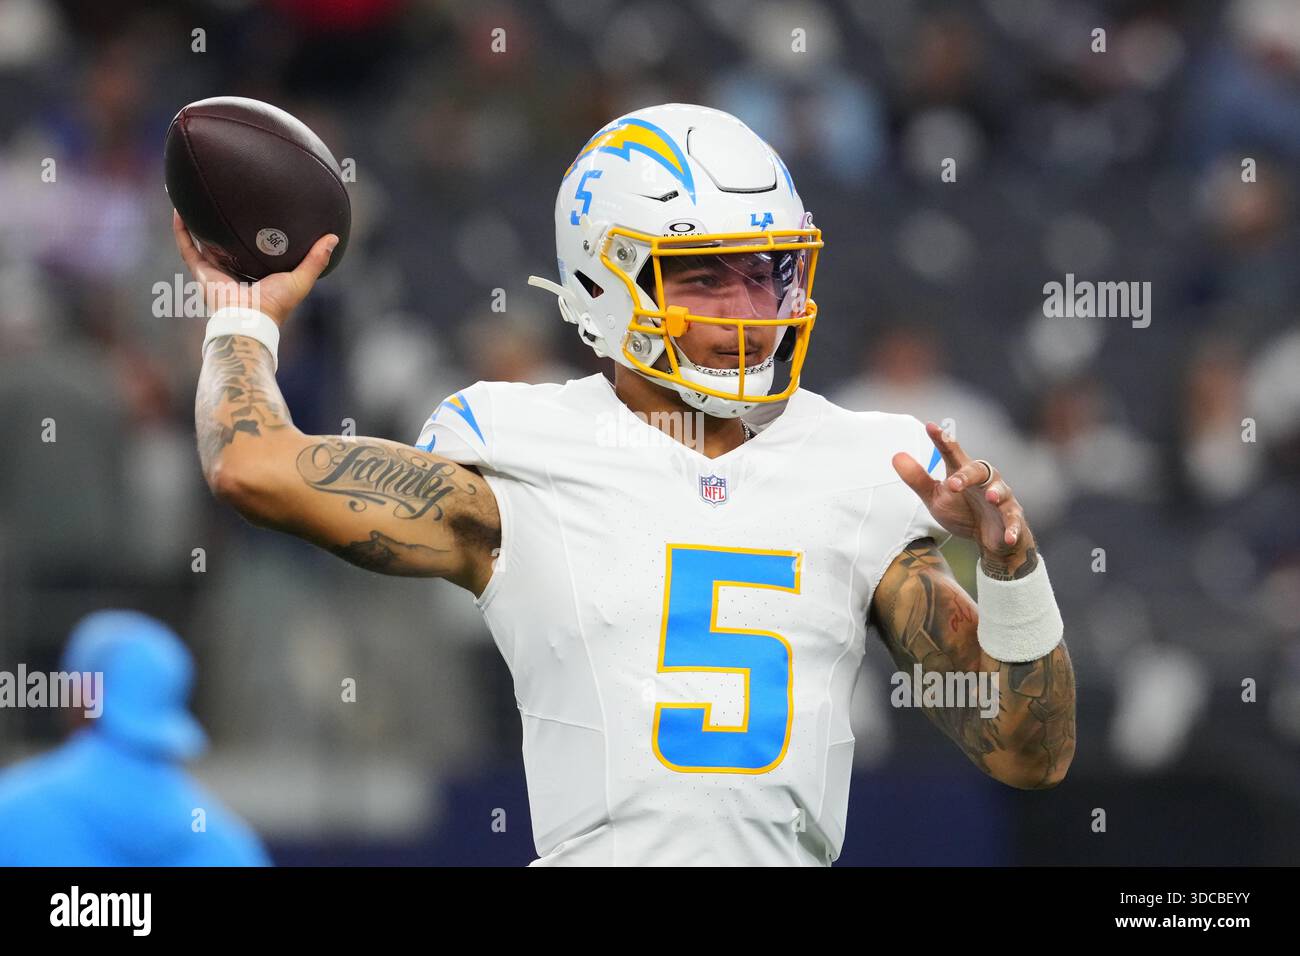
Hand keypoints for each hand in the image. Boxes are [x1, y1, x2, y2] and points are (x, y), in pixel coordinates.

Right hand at [172, 209, 337, 325]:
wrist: (250, 320)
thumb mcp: (300, 278)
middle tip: (223, 200)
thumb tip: (333, 237)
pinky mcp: (201, 272)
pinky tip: (179, 209)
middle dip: (222, 225)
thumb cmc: (275, 305)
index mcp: (254, 274)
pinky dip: (181, 230)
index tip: (255, 213)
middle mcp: (232, 271)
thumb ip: (315, 259)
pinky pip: (187, 247)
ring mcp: (214, 272)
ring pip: (202, 242)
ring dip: (197, 223)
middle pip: (225, 244)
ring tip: (196, 198)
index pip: (251, 251)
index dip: (251, 234)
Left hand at [892, 421, 1035, 570]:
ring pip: (1001, 491)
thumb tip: (896, 456)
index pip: (952, 453)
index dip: (943, 440)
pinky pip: (1013, 521)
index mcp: (963, 472)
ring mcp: (1001, 498)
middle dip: (967, 476)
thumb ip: (918, 479)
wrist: (988, 537)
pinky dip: (1011, 529)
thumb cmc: (962, 510)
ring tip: (991, 498)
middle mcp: (984, 481)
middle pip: (978, 470)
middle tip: (952, 484)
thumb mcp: (936, 497)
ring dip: (996, 493)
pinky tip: (1007, 538)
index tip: (930, 427)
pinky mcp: (1011, 517)